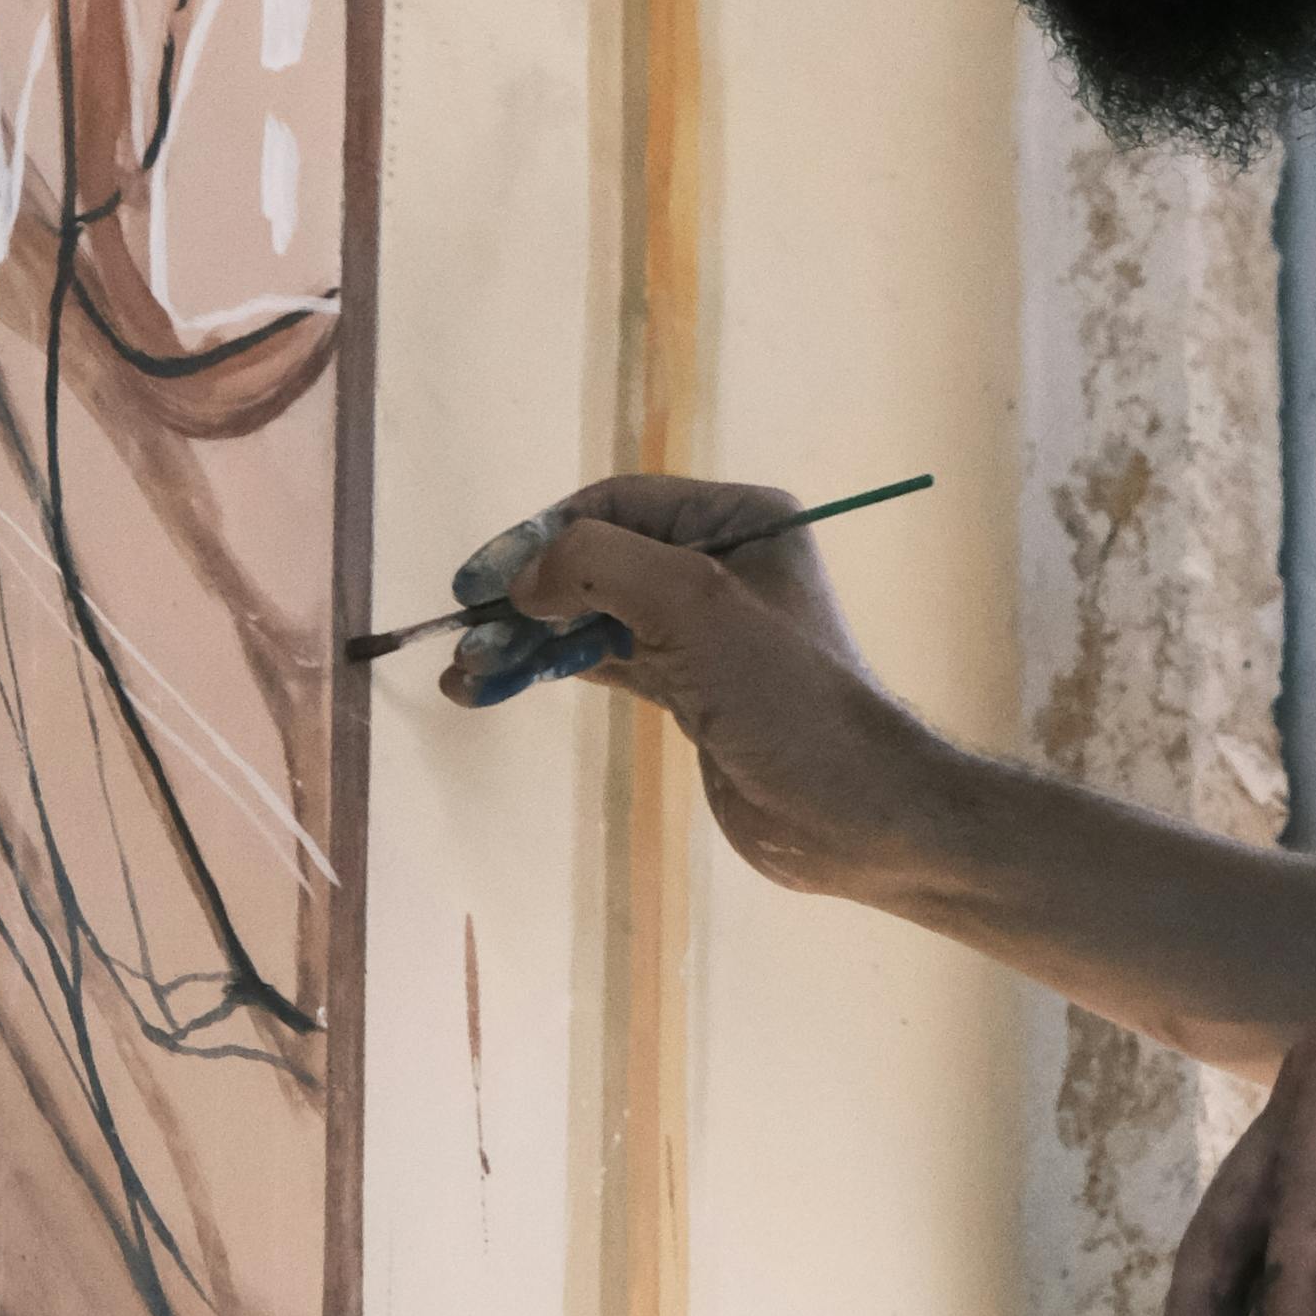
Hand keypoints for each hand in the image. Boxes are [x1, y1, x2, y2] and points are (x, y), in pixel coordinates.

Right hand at [447, 478, 936, 898]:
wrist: (852, 811)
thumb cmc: (785, 692)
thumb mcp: (694, 603)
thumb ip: (600, 565)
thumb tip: (524, 575)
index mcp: (739, 519)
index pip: (616, 504)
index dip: (541, 535)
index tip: (480, 580)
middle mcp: (720, 565)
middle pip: (596, 560)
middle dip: (526, 595)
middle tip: (464, 635)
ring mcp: (703, 632)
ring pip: (592, 617)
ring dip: (527, 639)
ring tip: (464, 673)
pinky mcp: (690, 690)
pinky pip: (604, 662)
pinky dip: (551, 670)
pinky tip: (495, 686)